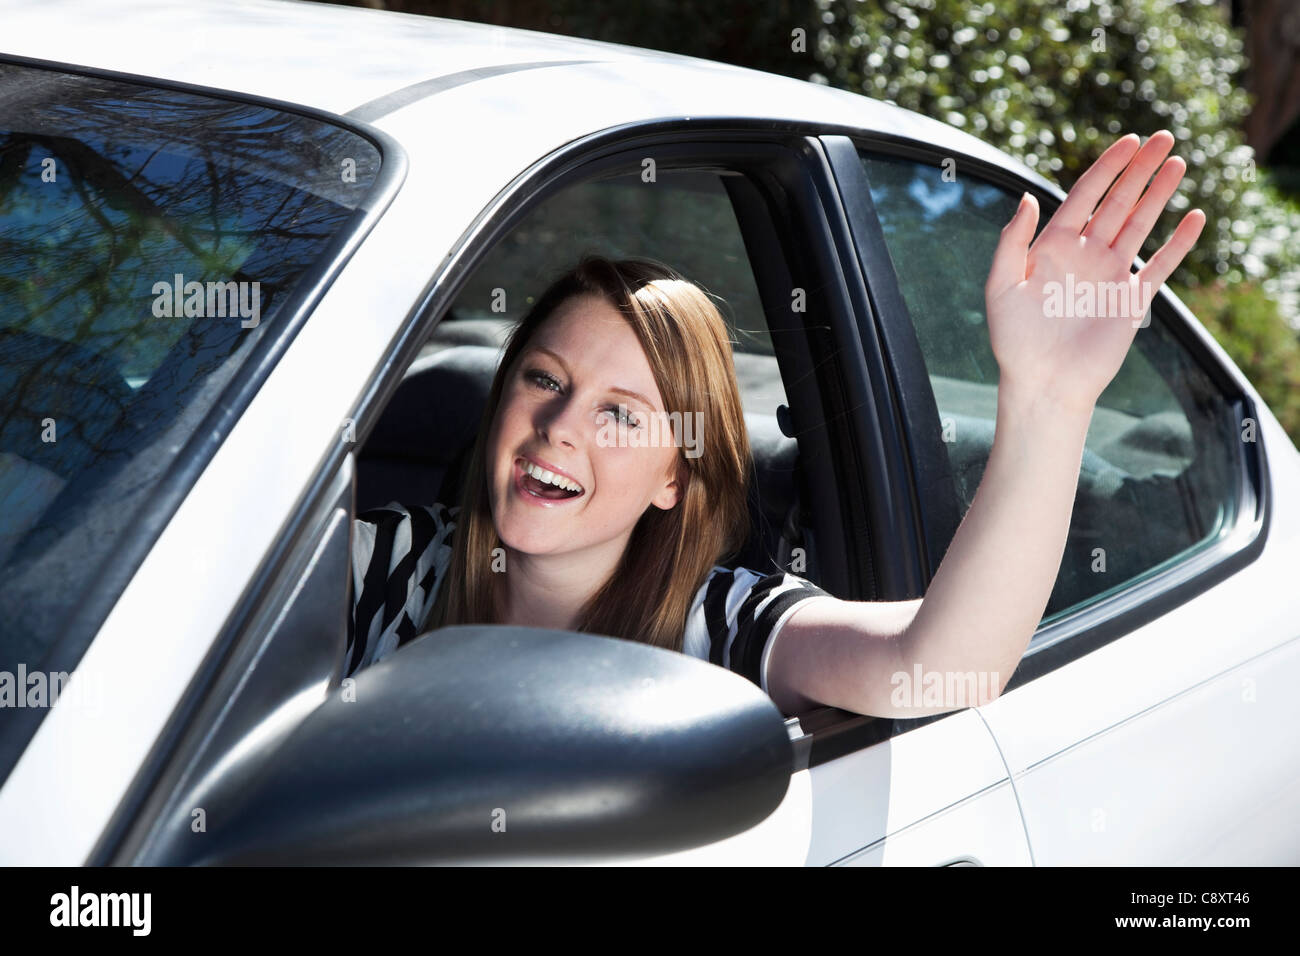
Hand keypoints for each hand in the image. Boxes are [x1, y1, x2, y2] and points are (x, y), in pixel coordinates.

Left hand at [984, 131, 1205, 413]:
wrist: (1043, 383)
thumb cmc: (1014, 340)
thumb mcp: (1001, 286)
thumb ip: (1011, 242)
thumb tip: (1028, 197)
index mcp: (1053, 247)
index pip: (1084, 196)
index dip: (1107, 168)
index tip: (1129, 142)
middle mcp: (1085, 255)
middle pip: (1117, 202)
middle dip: (1139, 170)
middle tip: (1162, 137)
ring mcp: (1110, 276)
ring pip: (1140, 225)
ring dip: (1159, 195)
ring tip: (1178, 162)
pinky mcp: (1132, 301)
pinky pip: (1160, 266)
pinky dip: (1178, 244)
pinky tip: (1194, 217)